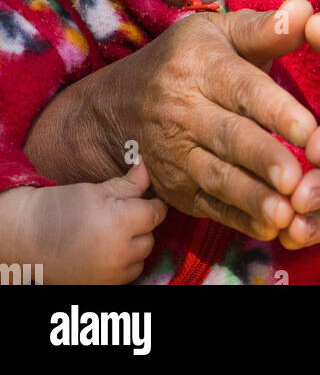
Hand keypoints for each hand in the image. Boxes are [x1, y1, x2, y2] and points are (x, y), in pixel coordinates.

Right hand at [3, 161, 166, 284]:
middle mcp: (119, 253)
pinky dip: (123, 265)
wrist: (28, 238)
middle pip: (150, 238)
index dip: (154, 204)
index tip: (149, 199)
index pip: (155, 214)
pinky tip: (107, 252)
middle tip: (124, 215)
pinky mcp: (101, 287)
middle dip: (142, 226)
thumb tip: (150, 167)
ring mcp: (110, 275)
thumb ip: (130, 184)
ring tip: (114, 235)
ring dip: (134, 248)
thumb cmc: (61, 208)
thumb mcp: (97, 190)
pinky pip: (126, 277)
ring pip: (140, 260)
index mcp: (120, 223)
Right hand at [97, 0, 318, 240]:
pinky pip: (211, 206)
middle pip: (229, 137)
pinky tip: (271, 227)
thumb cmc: (189, 59)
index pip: (242, 90)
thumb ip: (267, 27)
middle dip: (264, 158)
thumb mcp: (220, 32)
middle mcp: (184, 112)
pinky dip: (240, 219)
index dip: (276, 110)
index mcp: (201, 68)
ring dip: (253, 197)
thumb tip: (305, 8)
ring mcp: (177, 155)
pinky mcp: (177, 189)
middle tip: (299, 177)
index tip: (310, 128)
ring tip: (287, 211)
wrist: (120, 106)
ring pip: (219, 177)